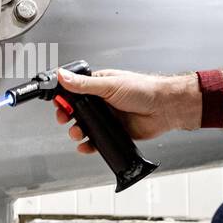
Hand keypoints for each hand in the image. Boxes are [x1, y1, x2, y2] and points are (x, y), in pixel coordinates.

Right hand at [54, 69, 199, 154]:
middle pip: (76, 111)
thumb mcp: (109, 85)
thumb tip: (63, 76)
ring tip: (77, 133)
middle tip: (65, 119)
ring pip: (85, 127)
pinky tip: (85, 146)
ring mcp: (108, 117)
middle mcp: (102, 101)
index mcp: (99, 85)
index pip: (74, 90)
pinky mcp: (114, 132)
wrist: (165, 109)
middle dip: (67, 117)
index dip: (64, 98)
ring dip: (77, 132)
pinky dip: (89, 145)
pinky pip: (97, 141)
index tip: (58, 104)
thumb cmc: (144, 90)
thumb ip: (84, 84)